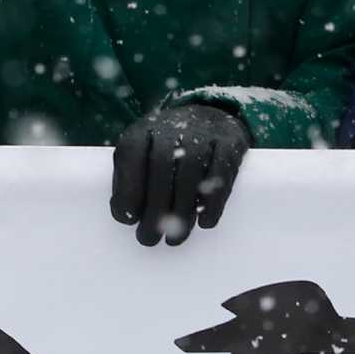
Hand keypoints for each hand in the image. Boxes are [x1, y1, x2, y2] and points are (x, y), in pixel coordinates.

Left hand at [110, 103, 250, 245]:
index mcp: (145, 128)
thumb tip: (124, 215)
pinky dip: (214, 201)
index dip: (128, 188)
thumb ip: (129, 179)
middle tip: (149, 239)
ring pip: (191, 171)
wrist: (210, 114)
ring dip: (182, 211)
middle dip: (154, 209)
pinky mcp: (231, 141)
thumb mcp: (142, 154)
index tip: (127, 220)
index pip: (131, 153)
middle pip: (161, 166)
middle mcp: (173, 125)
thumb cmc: (166, 147)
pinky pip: (222, 171)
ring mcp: (204, 130)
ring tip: (174, 240)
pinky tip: (205, 223)